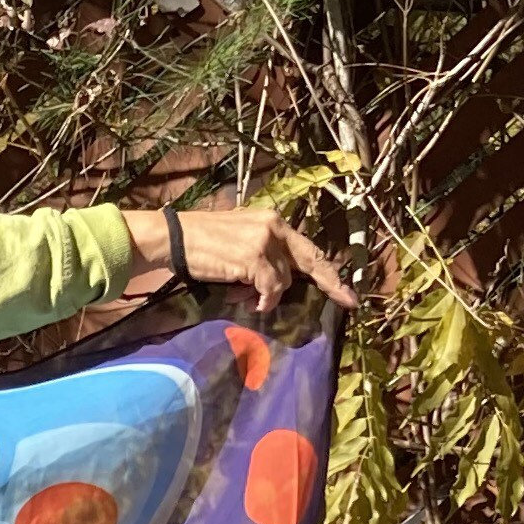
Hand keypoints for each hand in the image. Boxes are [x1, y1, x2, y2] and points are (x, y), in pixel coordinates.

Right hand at [122, 206, 356, 312]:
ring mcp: (265, 242)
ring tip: (248, 298)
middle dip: (331, 283)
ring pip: (284, 280)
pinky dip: (264, 300)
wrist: (174, 238)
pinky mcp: (254, 258)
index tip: (344, 289)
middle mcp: (274, 227)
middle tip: (349, 301)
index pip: (307, 248)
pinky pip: (270, 288)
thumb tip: (278, 284)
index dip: (327, 270)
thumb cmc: (200, 243)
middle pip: (310, 260)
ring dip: (270, 295)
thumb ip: (263, 253)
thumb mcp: (239, 240)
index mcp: (273, 220)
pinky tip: (252, 304)